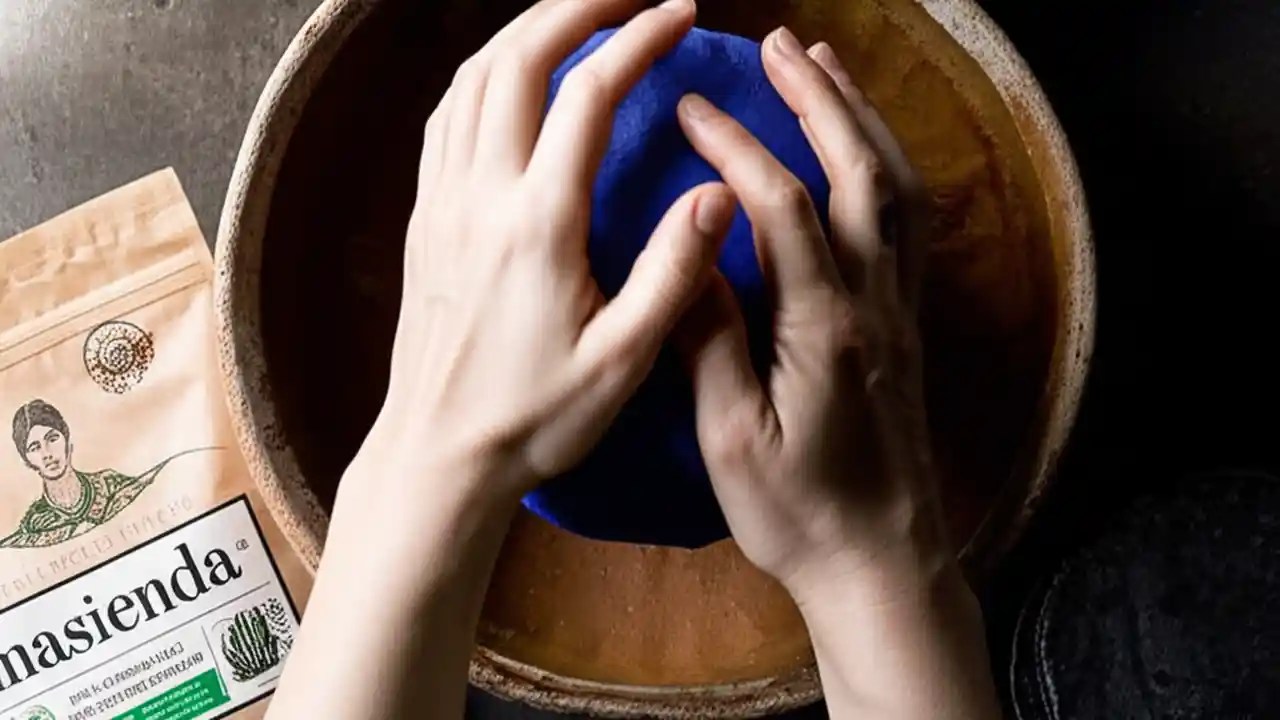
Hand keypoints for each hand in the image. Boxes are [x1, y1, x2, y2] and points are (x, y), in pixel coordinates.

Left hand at [353, 0, 735, 511]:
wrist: (439, 454)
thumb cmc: (534, 417)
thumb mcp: (624, 359)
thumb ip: (673, 271)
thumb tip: (720, 190)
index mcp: (537, 223)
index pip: (588, 95)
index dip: (638, 40)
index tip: (681, 14)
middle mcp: (480, 195)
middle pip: (514, 59)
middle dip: (573, 7)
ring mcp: (443, 203)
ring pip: (470, 79)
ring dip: (522, 31)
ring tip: (574, 19)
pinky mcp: (425, 220)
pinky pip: (446, 117)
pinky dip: (482, 75)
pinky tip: (509, 80)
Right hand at [676, 29, 942, 603]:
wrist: (882, 560)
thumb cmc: (800, 512)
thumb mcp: (734, 438)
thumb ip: (710, 342)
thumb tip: (687, 256)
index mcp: (823, 325)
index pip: (780, 206)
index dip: (735, 147)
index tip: (691, 108)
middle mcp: (875, 303)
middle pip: (858, 173)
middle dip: (819, 100)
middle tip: (781, 45)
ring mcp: (901, 311)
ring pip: (897, 189)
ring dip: (862, 121)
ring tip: (827, 70)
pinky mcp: (909, 326)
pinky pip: (911, 224)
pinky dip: (888, 168)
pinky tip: (865, 151)